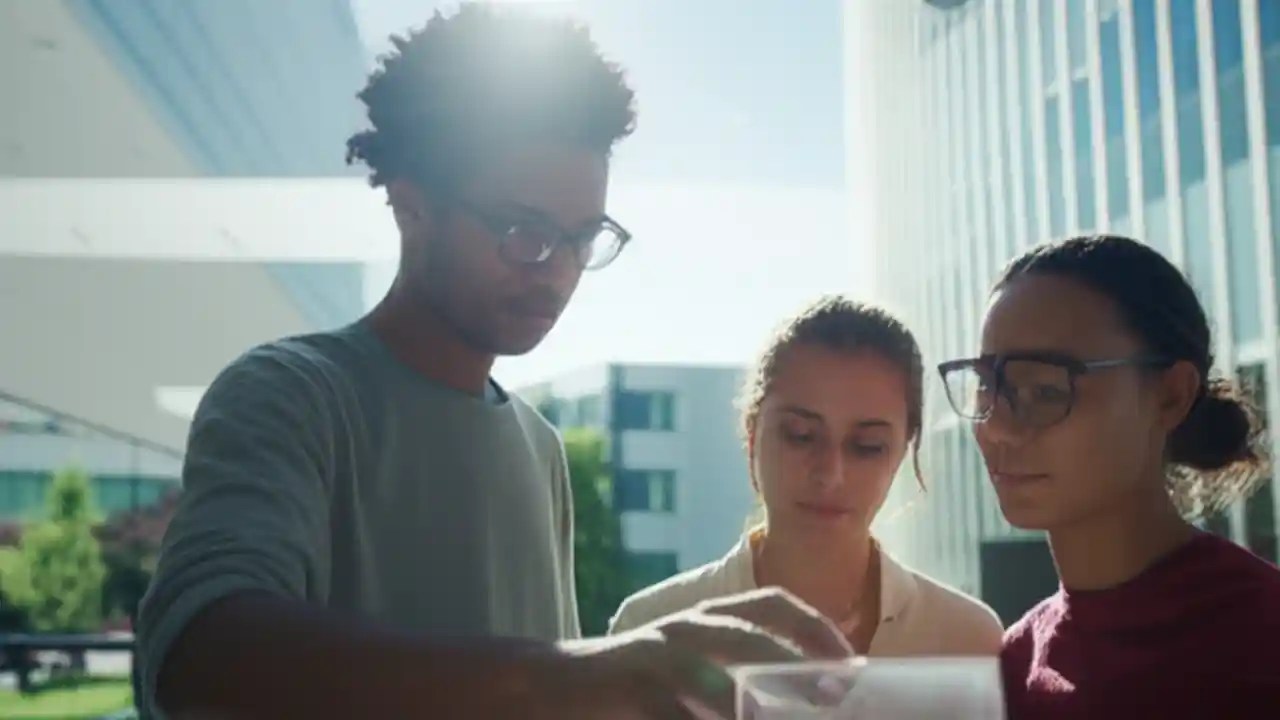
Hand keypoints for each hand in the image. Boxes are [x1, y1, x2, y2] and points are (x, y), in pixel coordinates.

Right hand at [539, 588, 853, 718]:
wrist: (549, 683)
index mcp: (708, 619)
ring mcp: (653, 652)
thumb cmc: (634, 685)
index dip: (815, 626)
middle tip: (835, 694)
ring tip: (780, 717)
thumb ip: (736, 679)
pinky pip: (670, 706)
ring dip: (750, 701)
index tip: (852, 659)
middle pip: (748, 632)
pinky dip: (697, 719)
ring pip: (710, 670)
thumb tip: (798, 699)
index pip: (772, 603)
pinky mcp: (626, 682)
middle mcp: (685, 626)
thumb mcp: (691, 671)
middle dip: (796, 660)